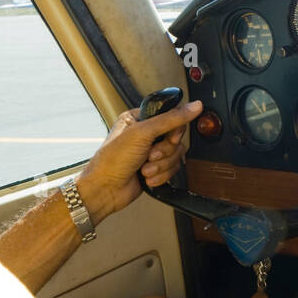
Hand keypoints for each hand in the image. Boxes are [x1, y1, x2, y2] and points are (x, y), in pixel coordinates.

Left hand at [75, 99, 202, 224]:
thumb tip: (193, 106)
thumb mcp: (142, 133)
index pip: (171, 117)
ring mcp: (150, 153)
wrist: (104, 190)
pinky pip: (172, 169)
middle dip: (164, 151)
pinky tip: (146, 176)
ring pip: (176, 156)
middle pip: (176, 139)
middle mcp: (145, 135)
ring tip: (144, 168)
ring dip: (161, 165)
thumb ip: (171, 119)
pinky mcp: (155, 169)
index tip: (168, 137)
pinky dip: (161, 175)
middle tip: (150, 154)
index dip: (174, 130)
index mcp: (139, 119)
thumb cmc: (111, 161)